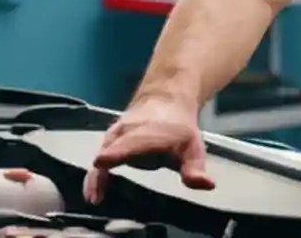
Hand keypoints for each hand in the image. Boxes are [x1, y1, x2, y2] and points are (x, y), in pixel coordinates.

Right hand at [83, 95, 214, 204]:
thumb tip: (207, 185)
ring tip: (94, 198)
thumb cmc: (179, 129)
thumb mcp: (193, 148)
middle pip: (112, 149)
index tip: (103, 162)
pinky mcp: (109, 142)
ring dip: (96, 176)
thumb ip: (195, 169)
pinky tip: (94, 195)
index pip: (131, 143)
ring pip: (103, 155)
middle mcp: (127, 132)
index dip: (117, 152)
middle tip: (96, 194)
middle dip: (105, 168)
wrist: (165, 101)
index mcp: (148, 132)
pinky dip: (95, 176)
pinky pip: (99, 160)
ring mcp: (116, 136)